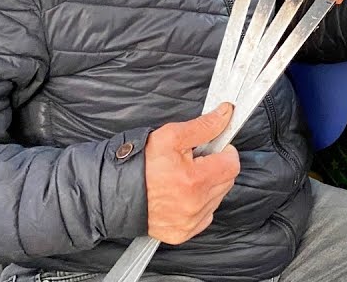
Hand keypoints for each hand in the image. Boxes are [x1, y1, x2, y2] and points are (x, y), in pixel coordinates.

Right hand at [144, 103, 241, 244]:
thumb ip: (203, 126)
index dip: (225, 152)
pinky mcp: (183, 233)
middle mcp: (195, 205)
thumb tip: (225, 114)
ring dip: (208, 185)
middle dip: (215, 167)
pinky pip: (205, 216)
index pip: (232, 164)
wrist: (114, 193)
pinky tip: (181, 194)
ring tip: (183, 177)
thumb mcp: (170, 136)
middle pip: (227, 181)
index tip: (213, 148)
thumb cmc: (140, 164)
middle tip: (194, 161)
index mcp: (195, 180)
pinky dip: (199, 204)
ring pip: (217, 198)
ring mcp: (190, 222)